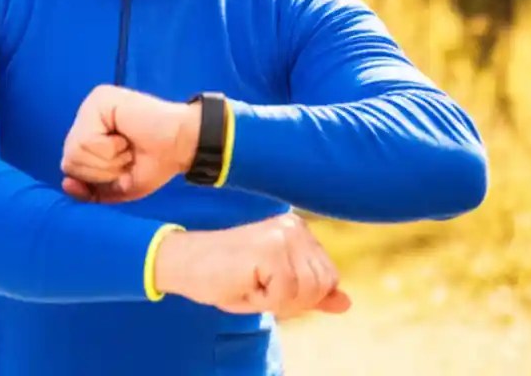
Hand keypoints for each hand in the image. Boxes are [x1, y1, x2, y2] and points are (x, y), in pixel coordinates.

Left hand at [59, 85, 198, 202]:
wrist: (182, 145)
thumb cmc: (154, 164)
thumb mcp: (117, 185)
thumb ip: (89, 190)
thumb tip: (65, 183)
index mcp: (88, 133)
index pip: (70, 165)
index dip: (98, 176)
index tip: (126, 162)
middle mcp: (85, 117)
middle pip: (69, 160)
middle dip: (103, 169)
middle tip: (128, 154)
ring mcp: (90, 105)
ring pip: (76, 152)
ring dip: (108, 160)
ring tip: (128, 146)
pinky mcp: (98, 99)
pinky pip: (86, 141)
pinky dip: (109, 149)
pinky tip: (126, 137)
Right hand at [154, 212, 351, 319]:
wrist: (184, 264)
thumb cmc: (227, 276)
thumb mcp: (276, 289)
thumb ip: (312, 294)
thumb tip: (346, 303)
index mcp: (299, 230)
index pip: (328, 279)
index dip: (300, 296)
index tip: (267, 284)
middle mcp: (295, 227)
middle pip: (321, 287)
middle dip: (291, 301)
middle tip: (256, 286)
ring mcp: (283, 235)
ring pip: (306, 293)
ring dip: (275, 302)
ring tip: (249, 283)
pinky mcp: (269, 250)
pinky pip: (284, 296)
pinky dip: (261, 301)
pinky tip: (242, 283)